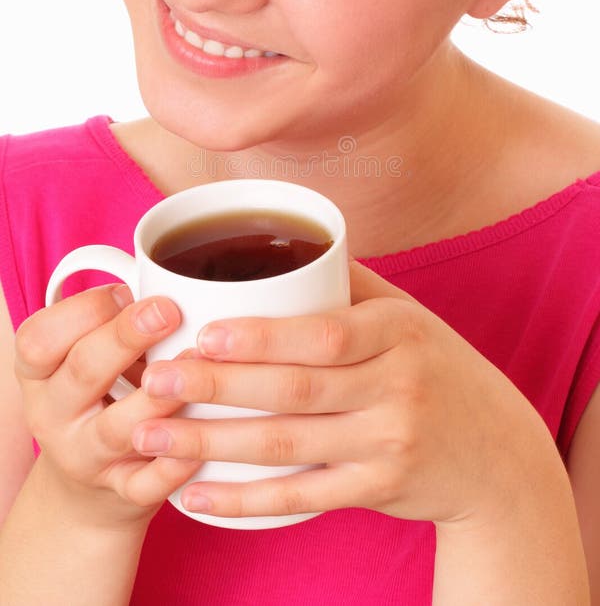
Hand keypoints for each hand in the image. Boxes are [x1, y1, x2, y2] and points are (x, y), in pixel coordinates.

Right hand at [14, 284, 201, 527]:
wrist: (87, 492)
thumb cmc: (100, 398)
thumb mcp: (84, 356)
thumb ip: (112, 321)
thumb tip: (170, 276)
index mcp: (39, 374)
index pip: (39, 338)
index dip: (85, 309)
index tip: (128, 291)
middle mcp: (53, 415)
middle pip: (82, 370)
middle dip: (126, 336)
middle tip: (168, 311)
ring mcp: (86, 458)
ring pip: (115, 429)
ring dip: (158, 398)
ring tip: (195, 366)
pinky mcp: (121, 494)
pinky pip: (146, 485)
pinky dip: (174, 466)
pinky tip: (200, 445)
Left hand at [133, 261, 551, 524]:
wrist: (496, 452)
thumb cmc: (436, 368)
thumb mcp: (409, 316)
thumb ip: (350, 282)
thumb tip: (284, 240)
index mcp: (399, 332)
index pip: (325, 333)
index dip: (261, 336)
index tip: (201, 333)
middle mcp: (398, 387)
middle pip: (296, 390)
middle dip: (218, 386)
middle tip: (153, 381)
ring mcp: (390, 444)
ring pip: (290, 446)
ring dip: (214, 444)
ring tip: (151, 434)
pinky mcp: (379, 490)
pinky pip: (303, 499)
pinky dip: (246, 500)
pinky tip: (196, 494)